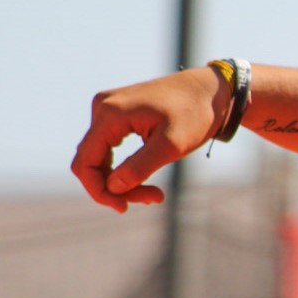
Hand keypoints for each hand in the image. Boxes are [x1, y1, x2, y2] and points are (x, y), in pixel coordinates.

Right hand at [71, 67, 229, 211]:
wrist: (212, 90)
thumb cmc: (195, 114)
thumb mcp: (171, 145)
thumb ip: (139, 167)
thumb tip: (111, 188)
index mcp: (110, 114)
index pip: (85, 163)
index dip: (99, 191)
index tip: (124, 208)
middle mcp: (102, 108)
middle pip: (91, 162)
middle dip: (116, 187)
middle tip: (153, 198)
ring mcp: (108, 109)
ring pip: (101, 157)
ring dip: (123, 179)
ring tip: (155, 193)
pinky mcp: (117, 113)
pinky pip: (109, 147)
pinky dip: (125, 166)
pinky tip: (146, 178)